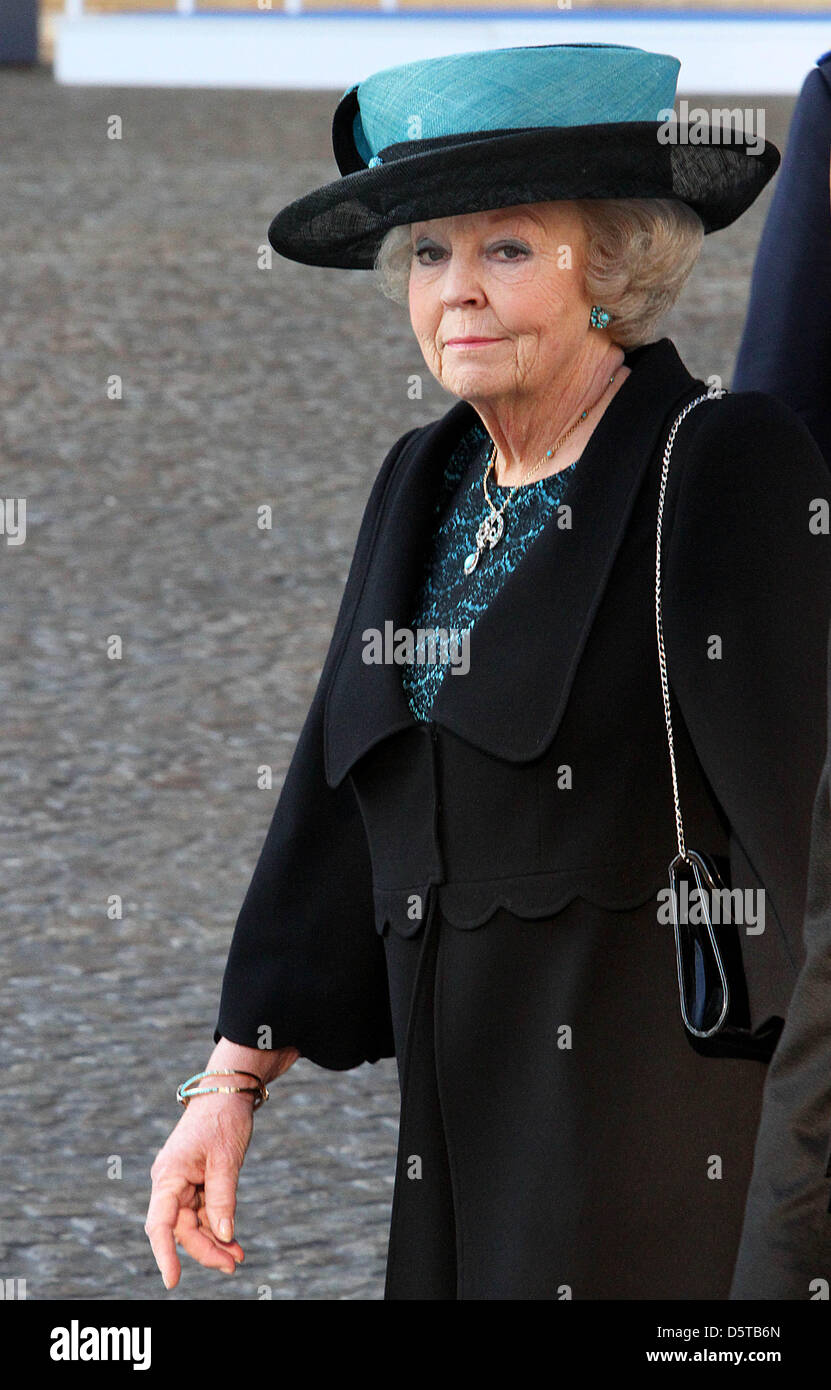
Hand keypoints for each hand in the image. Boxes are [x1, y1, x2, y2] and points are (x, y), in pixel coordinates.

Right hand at [145, 1090, 253, 1288]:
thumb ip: (222, 1199)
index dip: (164, 1254)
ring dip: (214, 1242)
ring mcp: (182, 1183)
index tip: (172, 1281)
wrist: (227, 1093)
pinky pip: (203, 1213)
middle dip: (205, 1250)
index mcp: (168, 1175)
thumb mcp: (226, 1160)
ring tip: (238, 1258)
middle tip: (233, 1266)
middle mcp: (170, 1183)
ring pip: (193, 1224)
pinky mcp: (195, 1182)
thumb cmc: (223, 1120)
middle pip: (182, 1229)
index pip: (161, 1223)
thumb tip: (224, 1236)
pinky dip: (218, 1227)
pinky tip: (234, 1242)